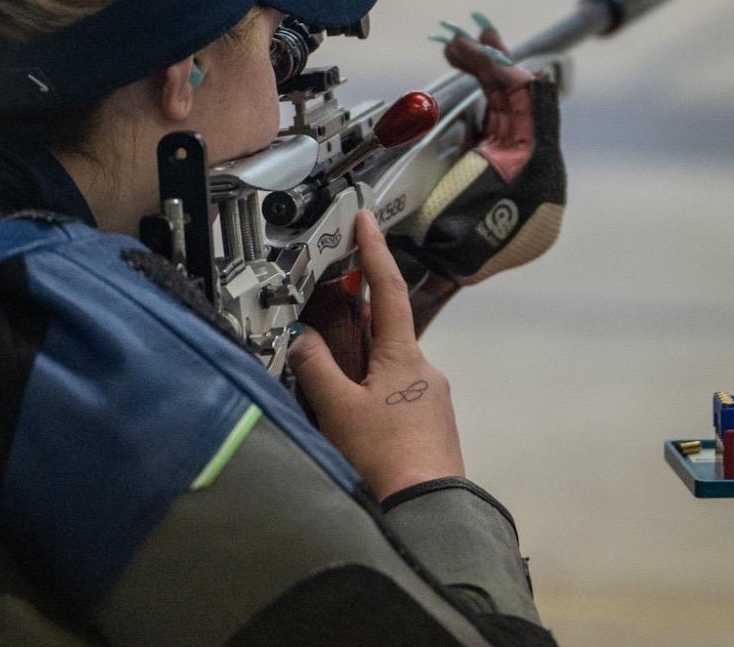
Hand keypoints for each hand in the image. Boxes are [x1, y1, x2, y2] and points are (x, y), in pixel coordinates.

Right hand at [288, 210, 464, 501]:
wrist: (427, 513)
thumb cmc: (386, 461)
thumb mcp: (337, 410)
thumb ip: (315, 368)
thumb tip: (302, 339)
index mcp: (405, 356)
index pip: (389, 289)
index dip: (374, 251)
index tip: (367, 222)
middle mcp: (425, 371)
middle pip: (383, 335)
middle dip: (352, 332)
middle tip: (324, 332)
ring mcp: (431, 400)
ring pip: (386, 371)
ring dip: (358, 374)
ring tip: (330, 404)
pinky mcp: (430, 427)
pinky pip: (394, 398)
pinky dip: (370, 400)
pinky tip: (352, 428)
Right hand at [396, 14, 566, 330]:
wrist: (430, 269)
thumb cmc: (470, 235)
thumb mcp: (517, 172)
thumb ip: (530, 123)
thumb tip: (528, 78)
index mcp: (543, 172)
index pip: (534, 105)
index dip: (509, 72)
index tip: (483, 49)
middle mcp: (526, 169)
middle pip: (516, 102)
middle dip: (493, 66)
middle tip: (472, 37)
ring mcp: (498, 170)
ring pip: (495, 108)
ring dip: (479, 76)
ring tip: (460, 48)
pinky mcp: (474, 171)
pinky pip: (478, 123)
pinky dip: (469, 98)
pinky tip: (459, 75)